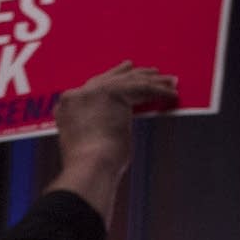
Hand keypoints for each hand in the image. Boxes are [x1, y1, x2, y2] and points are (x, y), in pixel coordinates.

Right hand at [47, 62, 179, 220]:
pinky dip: (159, 90)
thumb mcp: (86, 145)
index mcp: (68, 106)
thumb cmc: (88, 168)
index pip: (93, 88)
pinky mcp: (113, 92)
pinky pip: (142, 87)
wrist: (88, 167)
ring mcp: (94, 91)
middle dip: (131, 74)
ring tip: (169, 81)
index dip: (111, 81)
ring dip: (152, 81)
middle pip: (110, 78)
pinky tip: (172, 93)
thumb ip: (93, 131)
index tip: (122, 76)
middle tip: (148, 72)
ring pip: (129, 80)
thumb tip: (107, 134)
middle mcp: (79, 94)